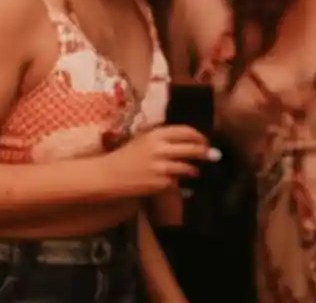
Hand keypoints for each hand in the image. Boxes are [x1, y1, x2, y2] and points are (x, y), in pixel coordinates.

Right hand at [102, 125, 217, 197]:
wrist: (106, 175)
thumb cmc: (126, 156)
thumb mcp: (144, 139)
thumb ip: (165, 138)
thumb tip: (191, 141)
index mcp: (156, 135)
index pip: (187, 131)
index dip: (200, 136)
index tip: (204, 141)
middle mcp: (160, 149)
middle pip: (194, 149)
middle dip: (205, 153)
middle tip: (209, 155)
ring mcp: (160, 167)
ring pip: (188, 167)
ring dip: (194, 170)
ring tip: (193, 171)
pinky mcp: (158, 183)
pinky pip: (176, 182)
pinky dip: (178, 182)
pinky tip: (173, 181)